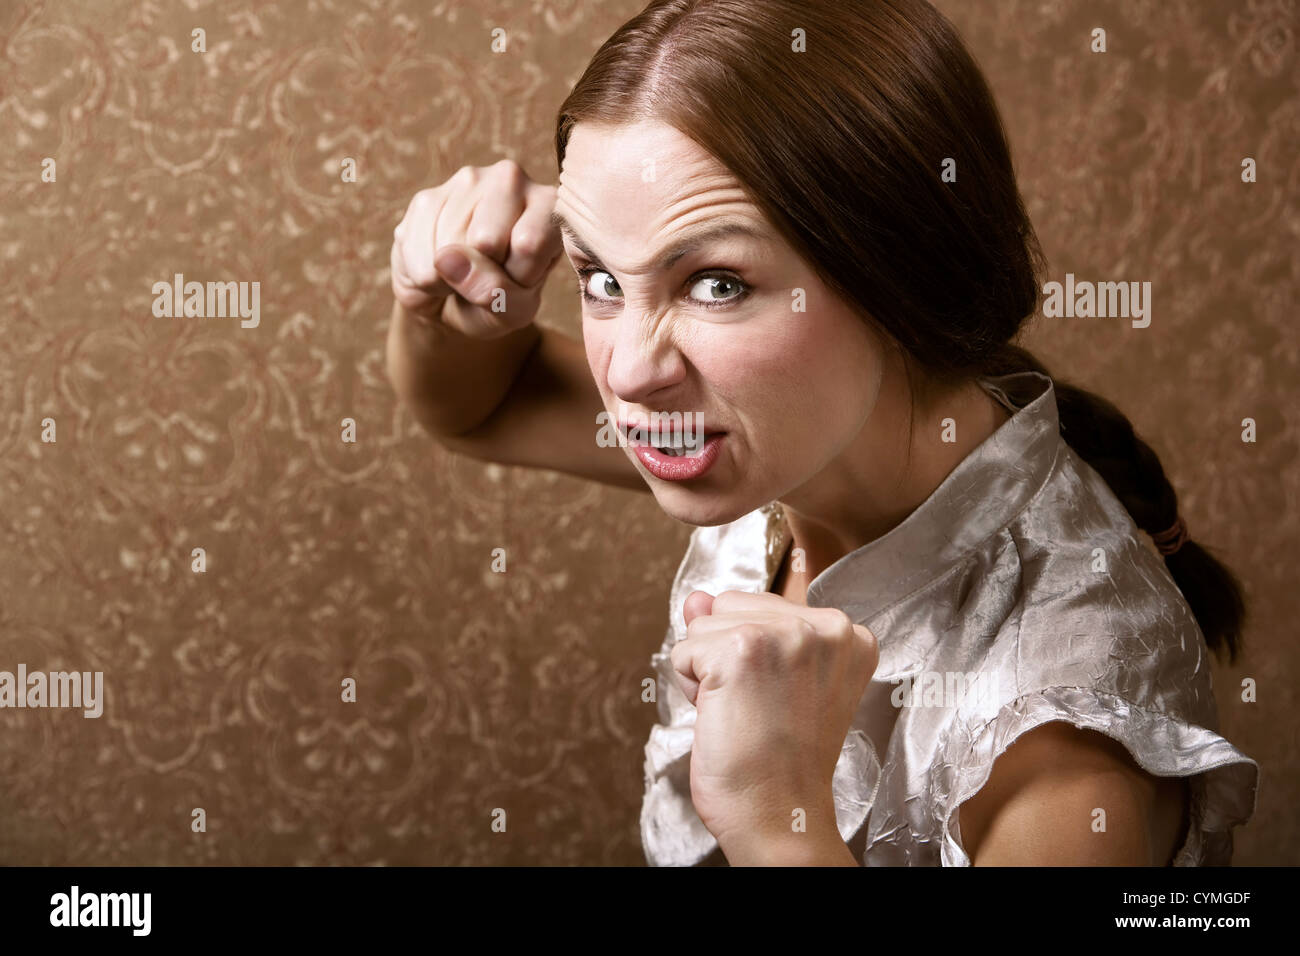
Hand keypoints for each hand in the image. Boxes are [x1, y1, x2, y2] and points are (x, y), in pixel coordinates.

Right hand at [389, 159, 562, 336]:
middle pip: (487, 239)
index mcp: (549, 205)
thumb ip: (496, 293)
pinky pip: (420, 252)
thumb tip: (447, 259)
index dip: (517, 277)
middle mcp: (512, 180)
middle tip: (488, 272)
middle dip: (482, 272)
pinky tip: (440, 263)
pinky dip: (425, 274)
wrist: (453, 301)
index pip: (528, 245)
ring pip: (449, 246)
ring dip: (452, 275)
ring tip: (464, 269)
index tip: (520, 278)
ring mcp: (467, 181)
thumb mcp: (512, 312)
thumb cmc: (497, 302)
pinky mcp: (427, 196)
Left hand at [671, 589, 878, 853]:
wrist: (779, 814)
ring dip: (707, 671)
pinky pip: (683, 651)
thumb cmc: (782, 763)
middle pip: (731, 607)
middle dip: (727, 655)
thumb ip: (738, 627)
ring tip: (744, 710)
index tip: (778, 698)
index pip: (765, 609)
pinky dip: (690, 687)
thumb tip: (697, 597)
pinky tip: (725, 714)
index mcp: (847, 634)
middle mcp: (824, 626)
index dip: (755, 656)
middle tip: (759, 706)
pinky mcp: (741, 648)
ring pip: (703, 626)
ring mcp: (783, 633)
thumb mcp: (774, 680)